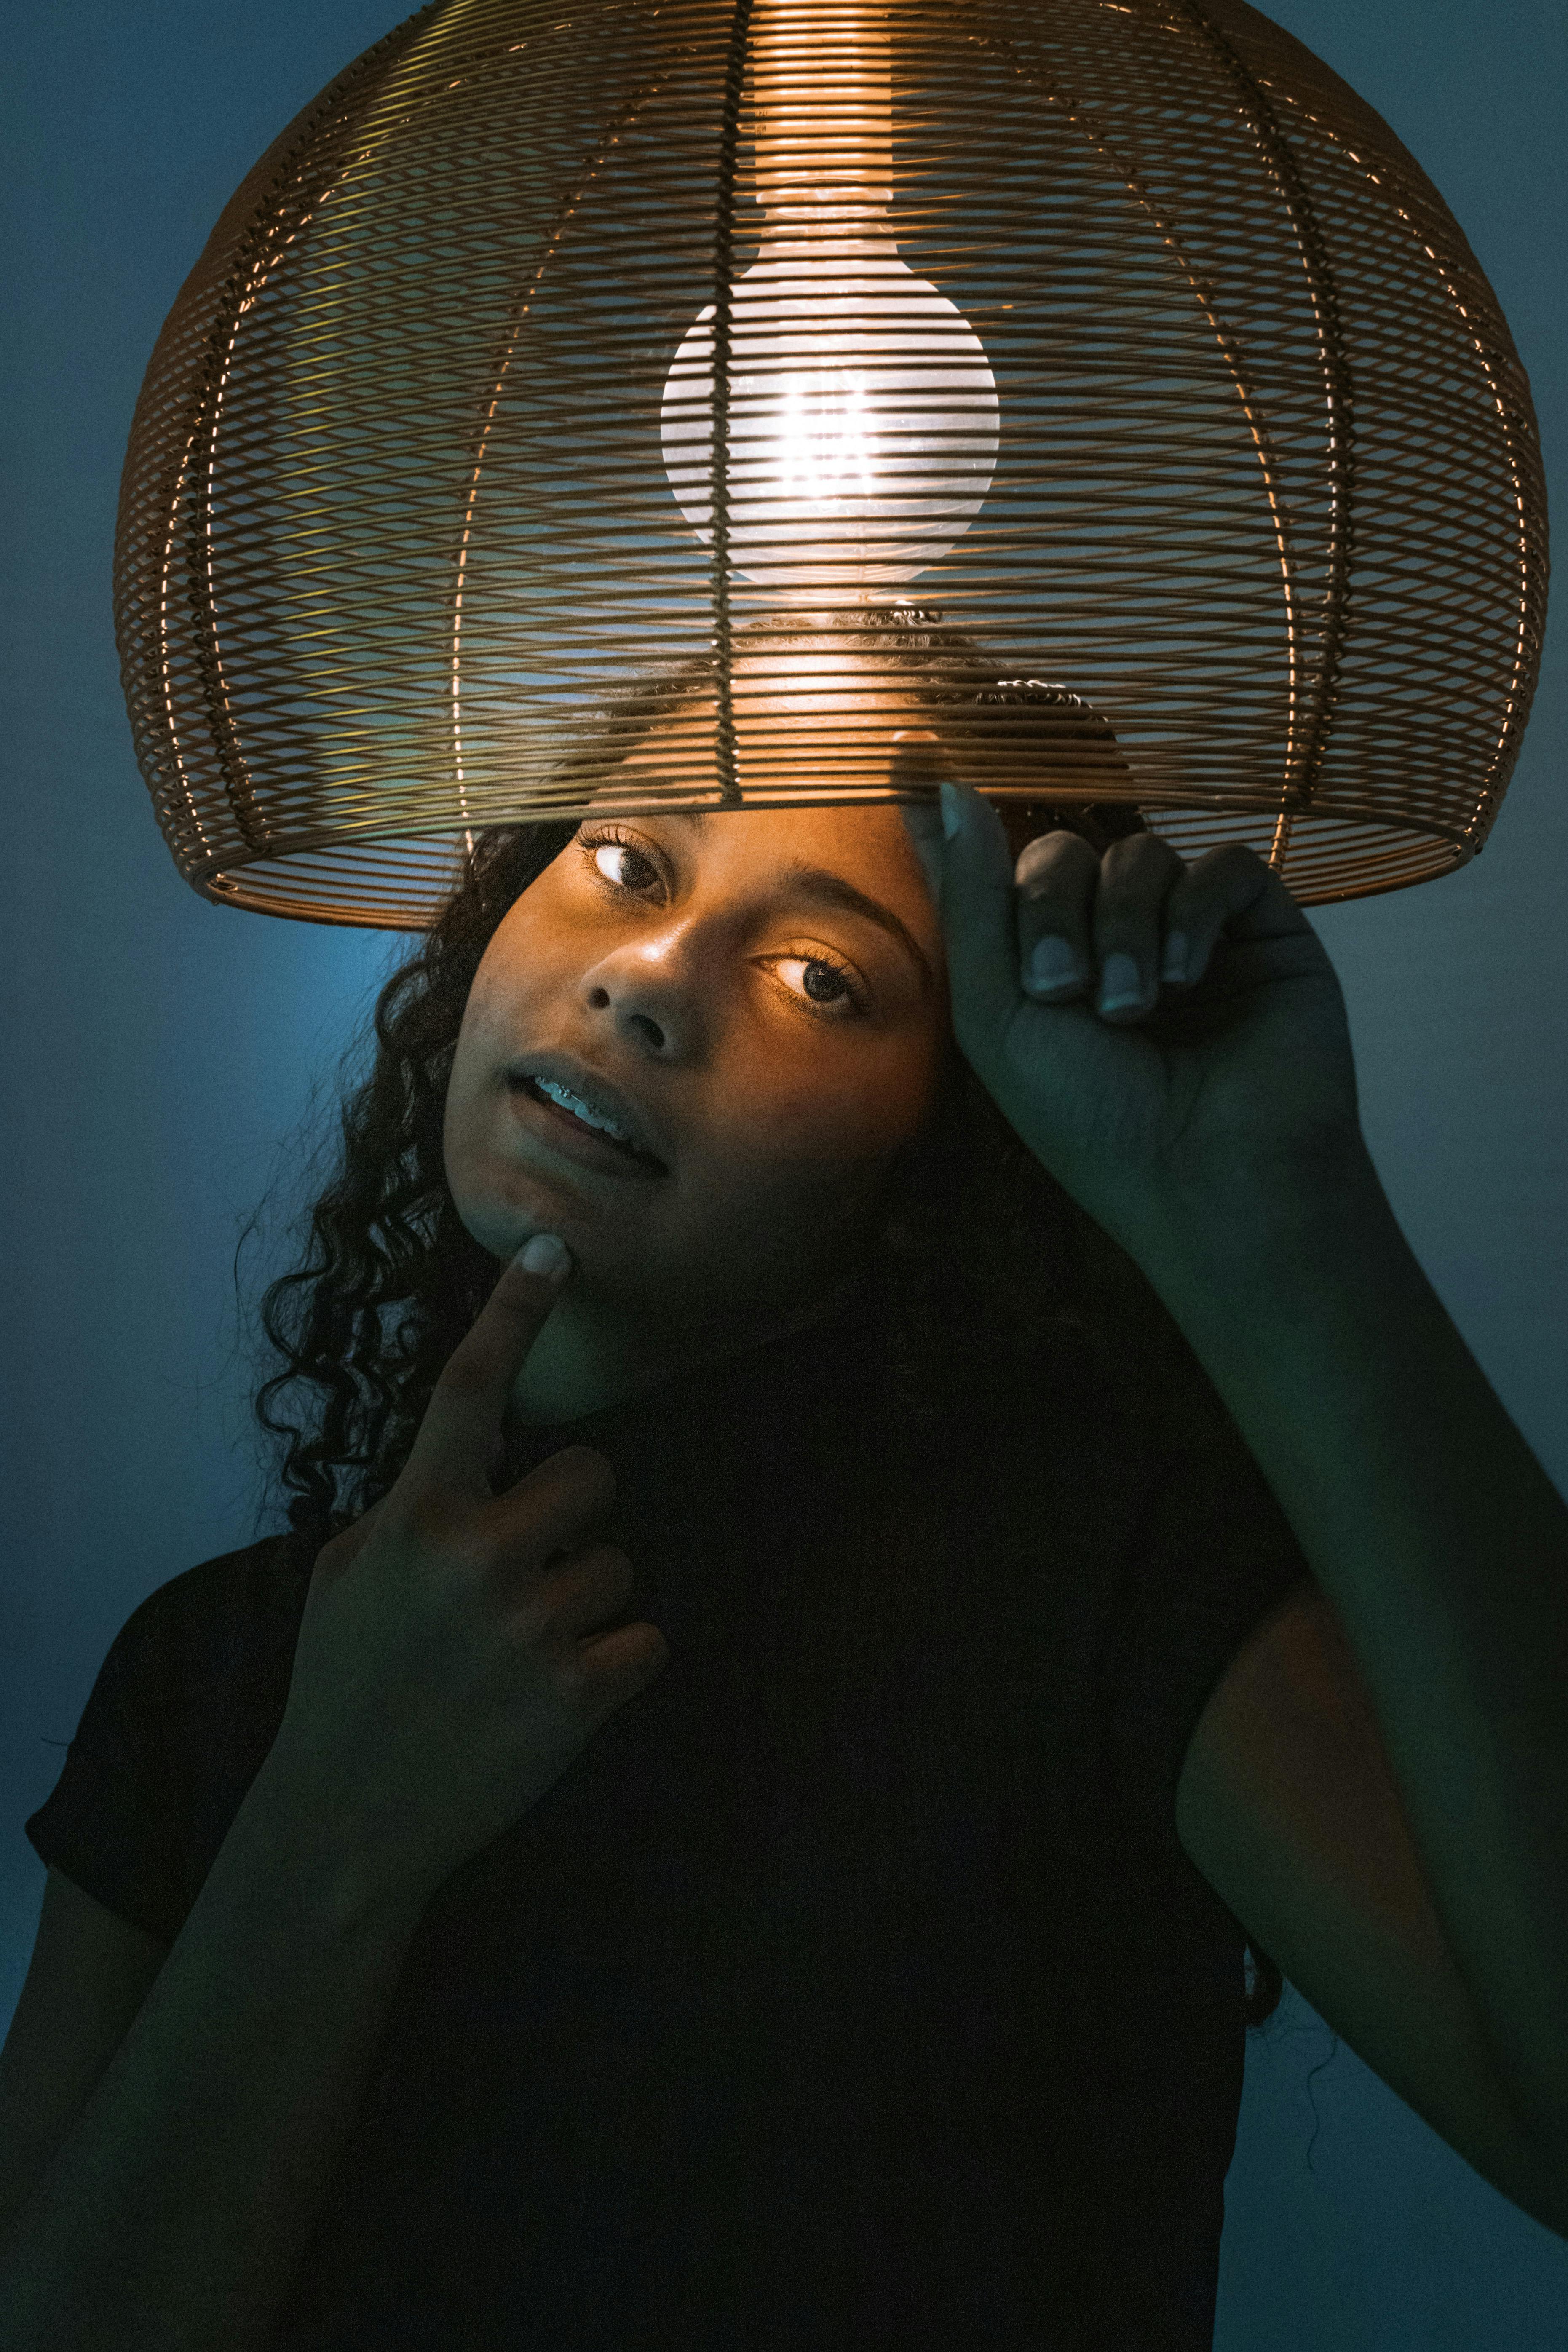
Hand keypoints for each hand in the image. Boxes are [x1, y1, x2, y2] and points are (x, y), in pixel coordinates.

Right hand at [267, 1238, 670, 1908]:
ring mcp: (532, 1628)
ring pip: (619, 1566)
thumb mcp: (346, 1578)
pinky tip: (557, 1693)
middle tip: (526, 1573)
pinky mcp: (577, 1696)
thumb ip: (410, 1511)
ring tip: (520, 1655)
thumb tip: (466, 1468)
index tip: (554, 1249)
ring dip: (585, 1603)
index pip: (471, 1389)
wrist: (347, 1822)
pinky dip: (617, 1665)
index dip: (515, 1311)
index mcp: (417, 1519)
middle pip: (594, 1475)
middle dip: (572, 1517)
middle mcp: (478, 1560)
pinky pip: (647, 1640)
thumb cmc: (342, 1686)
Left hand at [894, 737, 1367, 1262]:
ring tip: (1133, 1011)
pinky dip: (1194, 916)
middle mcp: (1106, 936)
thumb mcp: (999, 1017)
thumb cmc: (1092, 1123)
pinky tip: (1190, 980)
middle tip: (1063, 990)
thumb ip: (973, 902)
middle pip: (1058, 850)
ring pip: (1138, 856)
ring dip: (1122, 929)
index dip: (955, 808)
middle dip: (1050, 910)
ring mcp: (1186, 929)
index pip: (993, 864)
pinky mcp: (1259, 929)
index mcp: (1037, 962)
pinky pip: (1219, 868)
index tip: (910, 747)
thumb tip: (950, 788)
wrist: (1208, 1179)